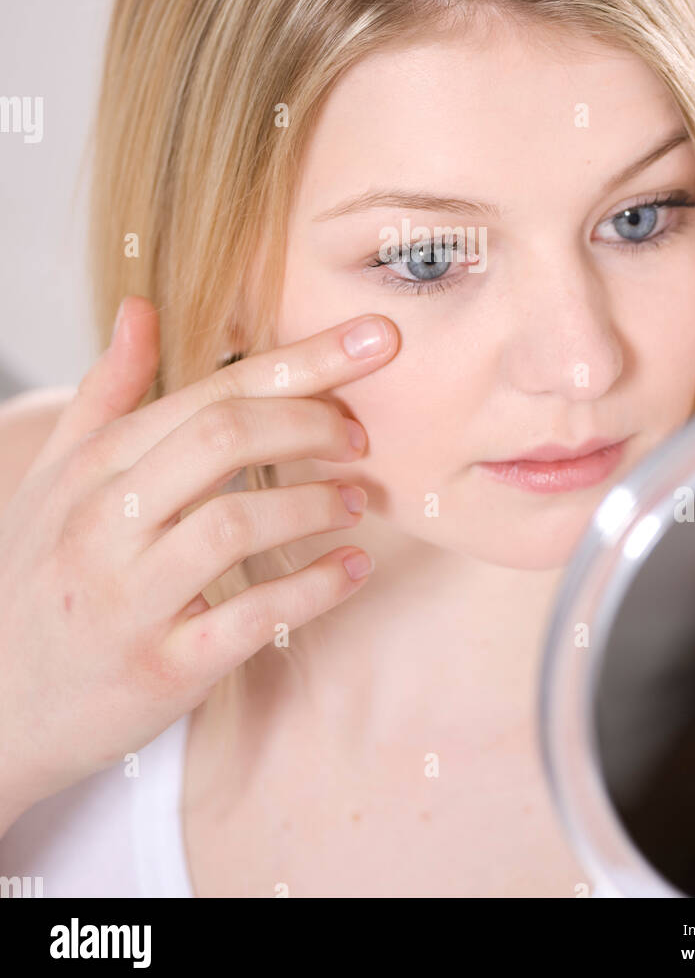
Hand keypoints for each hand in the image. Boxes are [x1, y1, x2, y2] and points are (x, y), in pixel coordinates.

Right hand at [0, 296, 397, 826]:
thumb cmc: (37, 577)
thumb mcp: (54, 479)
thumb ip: (105, 394)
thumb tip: (140, 308)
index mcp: (93, 467)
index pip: (210, 393)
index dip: (301, 363)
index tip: (374, 340)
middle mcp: (105, 523)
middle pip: (223, 439)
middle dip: (311, 424)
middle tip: (362, 436)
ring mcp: (131, 599)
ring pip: (235, 523)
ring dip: (316, 503)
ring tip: (357, 500)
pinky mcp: (161, 670)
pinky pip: (249, 619)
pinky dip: (312, 589)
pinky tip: (354, 569)